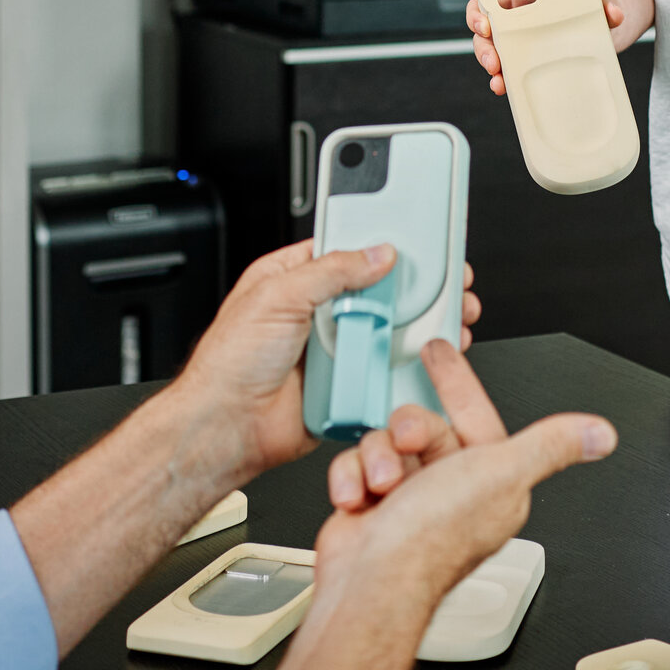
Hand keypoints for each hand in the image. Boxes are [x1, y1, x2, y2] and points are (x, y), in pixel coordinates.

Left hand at [166, 242, 482, 487]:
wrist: (227, 427)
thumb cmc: (229, 363)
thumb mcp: (277, 296)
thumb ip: (329, 271)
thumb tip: (374, 255)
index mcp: (293, 278)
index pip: (345, 250)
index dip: (379, 244)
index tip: (414, 242)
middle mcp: (316, 312)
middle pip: (373, 290)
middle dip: (409, 288)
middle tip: (441, 284)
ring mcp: (333, 347)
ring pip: (383, 330)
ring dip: (411, 327)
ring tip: (442, 318)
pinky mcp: (345, 382)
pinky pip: (381, 369)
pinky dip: (400, 365)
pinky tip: (420, 357)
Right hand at [284, 342, 614, 669]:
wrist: (370, 583)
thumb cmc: (432, 541)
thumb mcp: (503, 474)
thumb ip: (550, 446)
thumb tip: (600, 434)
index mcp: (491, 482)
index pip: (475, 416)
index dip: (457, 383)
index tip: (438, 354)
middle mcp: (452, 491)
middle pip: (424, 426)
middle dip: (407, 431)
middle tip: (405, 442)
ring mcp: (409, 500)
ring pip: (386, 443)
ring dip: (378, 458)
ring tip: (383, 483)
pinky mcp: (372, 507)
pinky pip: (356, 465)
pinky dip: (352, 478)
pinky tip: (360, 497)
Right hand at [465, 0, 626, 96]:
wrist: (602, 20)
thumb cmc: (589, 1)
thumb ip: (604, 2)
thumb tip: (615, 13)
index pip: (488, 0)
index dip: (478, 13)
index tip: (486, 26)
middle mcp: (516, 20)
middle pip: (486, 33)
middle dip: (484, 49)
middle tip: (494, 64)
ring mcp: (522, 43)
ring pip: (493, 55)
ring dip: (492, 70)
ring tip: (500, 82)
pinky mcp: (531, 62)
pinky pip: (510, 71)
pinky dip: (506, 82)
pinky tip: (508, 91)